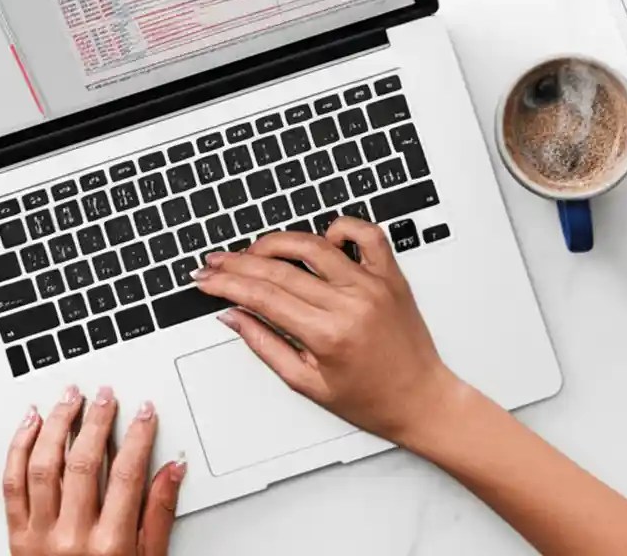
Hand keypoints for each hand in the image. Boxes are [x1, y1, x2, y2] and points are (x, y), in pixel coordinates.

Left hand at [4, 386, 185, 555]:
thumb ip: (159, 513)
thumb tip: (172, 470)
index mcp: (111, 545)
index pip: (127, 474)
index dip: (137, 436)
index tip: (144, 412)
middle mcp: (72, 538)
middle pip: (84, 462)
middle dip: (96, 420)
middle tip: (105, 395)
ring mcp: (39, 536)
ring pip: (44, 466)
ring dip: (55, 425)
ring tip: (68, 398)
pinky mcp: (16, 536)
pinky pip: (12, 484)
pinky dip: (19, 448)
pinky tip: (31, 425)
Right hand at [192, 217, 463, 445]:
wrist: (422, 399)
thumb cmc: (372, 399)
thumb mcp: (307, 384)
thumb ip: (265, 345)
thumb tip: (232, 316)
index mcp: (327, 334)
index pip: (262, 296)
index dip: (226, 285)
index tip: (205, 280)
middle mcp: (350, 302)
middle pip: (278, 269)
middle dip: (237, 263)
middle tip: (214, 262)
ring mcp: (372, 284)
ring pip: (313, 244)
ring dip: (275, 242)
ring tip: (252, 250)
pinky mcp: (390, 275)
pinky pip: (366, 234)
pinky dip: (340, 227)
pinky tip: (320, 238)